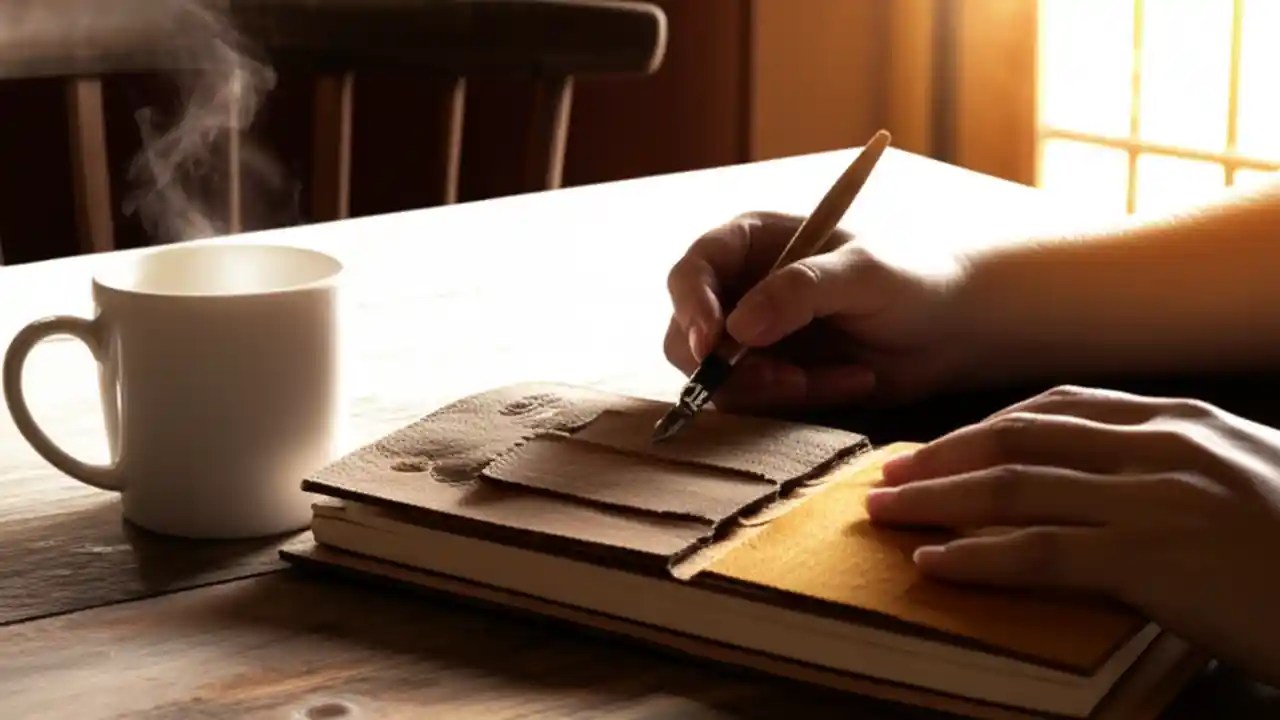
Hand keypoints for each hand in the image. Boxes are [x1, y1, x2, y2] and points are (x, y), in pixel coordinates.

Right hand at [663, 211, 968, 412]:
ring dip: (771, 389)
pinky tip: (852, 380)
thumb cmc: (912, 280)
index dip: (691, 308)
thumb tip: (738, 326)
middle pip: (687, 335)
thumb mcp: (863, 274)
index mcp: (750, 243)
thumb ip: (801, 290)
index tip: (712, 347)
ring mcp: (751, 338)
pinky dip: (799, 400)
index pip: (692, 272)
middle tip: (787, 381)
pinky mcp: (771, 378)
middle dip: (729, 368)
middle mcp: (739, 289)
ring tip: (838, 376)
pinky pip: (757, 403)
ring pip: (717, 379)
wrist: (951, 330)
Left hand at [865, 385, 1279, 685]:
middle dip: (943, 456)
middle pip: (1020, 437)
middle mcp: (1160, 445)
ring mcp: (1154, 499)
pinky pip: (1039, 553)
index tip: (939, 445)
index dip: (986, 425)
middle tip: (887, 473)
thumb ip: (1174, 463)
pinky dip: (976, 558)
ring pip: (1014, 488)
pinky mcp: (1153, 559)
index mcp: (1181, 419)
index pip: (1058, 406)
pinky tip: (933, 565)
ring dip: (936, 500)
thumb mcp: (1244, 478)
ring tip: (883, 513)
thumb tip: (1103, 479)